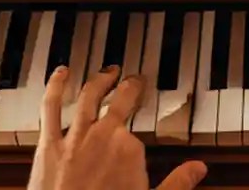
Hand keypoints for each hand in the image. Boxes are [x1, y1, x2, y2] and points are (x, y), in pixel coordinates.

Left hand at [27, 65, 207, 189]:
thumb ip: (177, 183)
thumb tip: (199, 168)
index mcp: (129, 150)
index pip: (139, 132)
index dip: (141, 132)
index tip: (145, 126)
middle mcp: (103, 136)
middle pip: (119, 103)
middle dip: (128, 89)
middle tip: (134, 81)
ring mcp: (75, 138)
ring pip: (89, 97)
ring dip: (99, 81)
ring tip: (107, 71)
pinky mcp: (49, 146)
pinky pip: (51, 108)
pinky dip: (56, 86)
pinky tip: (61, 73)